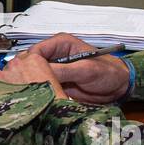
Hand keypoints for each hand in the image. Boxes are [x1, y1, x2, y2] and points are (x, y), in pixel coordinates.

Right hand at [0, 32, 129, 104]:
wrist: (119, 87)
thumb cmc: (107, 71)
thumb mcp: (85, 69)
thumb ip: (63, 70)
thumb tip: (41, 72)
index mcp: (60, 44)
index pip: (36, 50)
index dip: (28, 62)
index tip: (26, 76)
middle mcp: (54, 55)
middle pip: (31, 63)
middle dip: (27, 74)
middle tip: (24, 88)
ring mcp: (54, 70)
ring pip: (35, 76)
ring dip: (32, 85)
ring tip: (28, 95)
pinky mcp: (56, 83)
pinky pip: (43, 87)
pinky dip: (39, 93)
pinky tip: (36, 99)